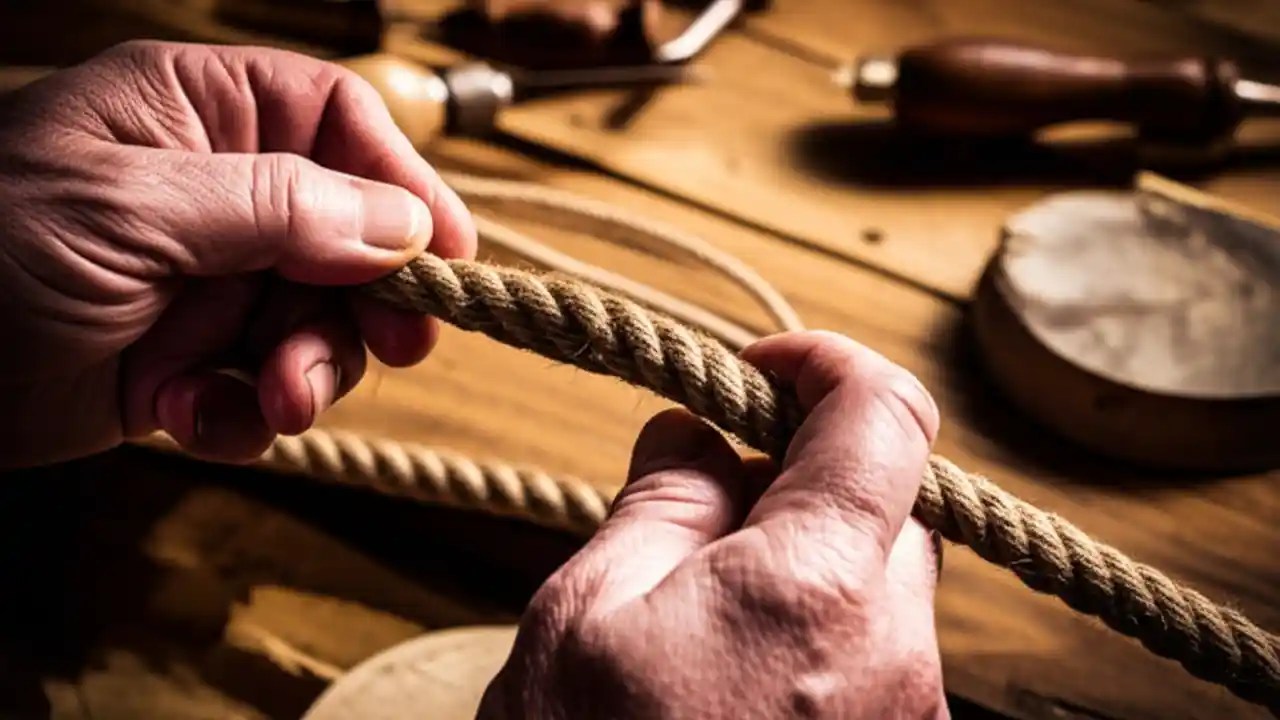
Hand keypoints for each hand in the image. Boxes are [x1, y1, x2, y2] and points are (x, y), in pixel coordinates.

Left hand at [0, 41, 475, 467]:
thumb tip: (402, 222)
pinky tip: (183, 417)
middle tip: (392, 350)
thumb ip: (276, 207)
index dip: (404, 183)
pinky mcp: (190, 360)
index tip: (448, 255)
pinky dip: (240, 414)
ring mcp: (208, 280)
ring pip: (319, 323)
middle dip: (362, 303)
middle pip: (351, 236)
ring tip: (266, 401)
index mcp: (199, 114)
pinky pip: (263, 388)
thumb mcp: (132, 210)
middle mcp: (217, 190)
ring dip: (306, 372)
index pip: (340, 123)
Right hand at [478, 331, 946, 718]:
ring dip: (801, 557)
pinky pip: (872, 654)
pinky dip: (812, 626)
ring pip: (878, 582)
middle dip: (801, 474)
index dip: (824, 364)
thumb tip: (694, 435)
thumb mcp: (585, 618)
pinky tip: (727, 666)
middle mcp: (896, 655)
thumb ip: (661, 505)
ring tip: (693, 601)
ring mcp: (907, 718)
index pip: (887, 415)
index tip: (757, 370)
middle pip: (888, 501)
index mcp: (819, 589)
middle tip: (699, 496)